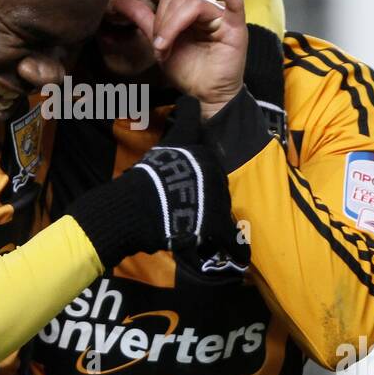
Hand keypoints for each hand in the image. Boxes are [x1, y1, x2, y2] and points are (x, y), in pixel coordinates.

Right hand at [65, 135, 235, 268]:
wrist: (133, 206)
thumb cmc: (142, 182)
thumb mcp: (163, 153)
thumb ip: (179, 137)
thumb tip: (192, 116)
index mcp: (203, 156)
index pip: (213, 175)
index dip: (206, 191)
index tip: (197, 200)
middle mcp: (215, 174)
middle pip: (220, 195)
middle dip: (212, 208)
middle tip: (198, 220)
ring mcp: (216, 199)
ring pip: (224, 216)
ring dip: (220, 229)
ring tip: (212, 241)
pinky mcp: (215, 224)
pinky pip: (231, 239)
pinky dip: (237, 250)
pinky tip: (241, 258)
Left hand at [115, 0, 246, 118]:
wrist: (207, 94)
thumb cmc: (189, 71)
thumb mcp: (162, 45)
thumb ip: (145, 21)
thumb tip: (120, 2)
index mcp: (190, 11)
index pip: (169, 0)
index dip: (159, 21)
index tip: (157, 47)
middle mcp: (205, 10)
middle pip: (179, 0)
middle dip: (165, 25)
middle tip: (163, 49)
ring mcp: (221, 16)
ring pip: (193, 4)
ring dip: (174, 26)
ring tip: (170, 49)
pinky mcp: (235, 27)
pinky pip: (234, 3)